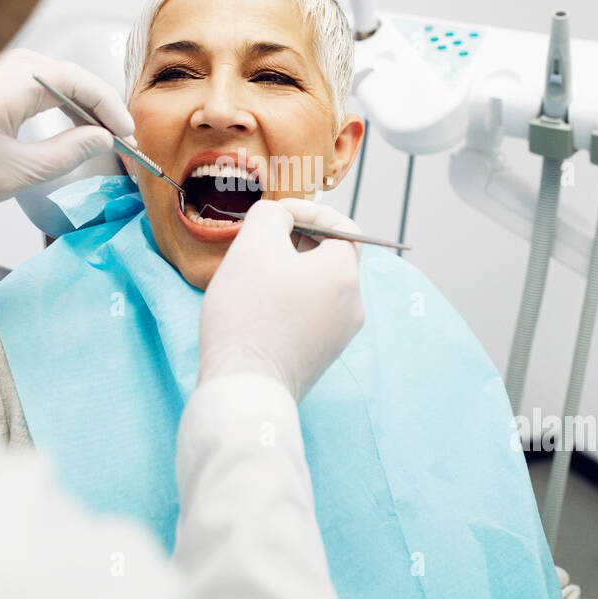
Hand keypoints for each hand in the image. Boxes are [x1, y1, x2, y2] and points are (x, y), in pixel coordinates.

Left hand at [0, 49, 133, 217]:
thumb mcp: (16, 173)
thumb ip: (68, 152)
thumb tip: (103, 139)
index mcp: (8, 84)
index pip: (78, 82)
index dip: (110, 108)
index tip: (128, 134)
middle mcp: (0, 64)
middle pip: (69, 75)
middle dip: (99, 107)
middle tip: (122, 140)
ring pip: (54, 77)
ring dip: (80, 105)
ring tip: (101, 137)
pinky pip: (35, 81)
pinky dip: (59, 102)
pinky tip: (71, 126)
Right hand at [198, 199, 365, 402]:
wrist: (244, 386)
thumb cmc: (248, 312)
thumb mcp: (253, 244)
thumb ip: (271, 215)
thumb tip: (281, 218)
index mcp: (345, 272)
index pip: (340, 226)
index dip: (308, 212)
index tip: (275, 216)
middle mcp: (353, 303)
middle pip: (330, 256)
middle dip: (296, 242)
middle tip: (260, 244)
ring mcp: (340, 333)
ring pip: (319, 285)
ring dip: (291, 272)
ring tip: (255, 276)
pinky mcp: (322, 355)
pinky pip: (312, 313)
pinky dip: (290, 301)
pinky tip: (259, 307)